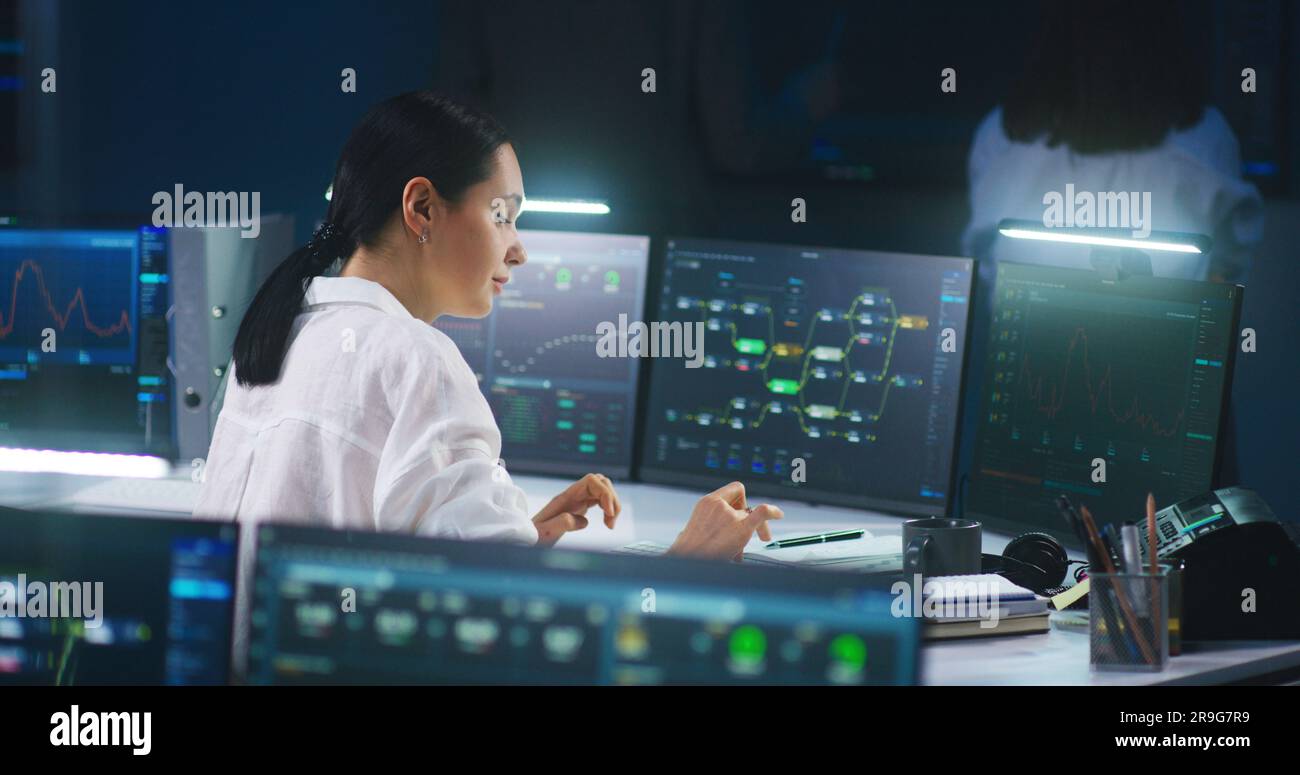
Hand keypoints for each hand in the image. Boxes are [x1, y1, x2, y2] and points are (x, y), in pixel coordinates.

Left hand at [532, 473, 621, 546]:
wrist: (526, 540)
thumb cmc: (533, 538)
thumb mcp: (545, 533)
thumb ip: (562, 524)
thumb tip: (583, 519)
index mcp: (565, 497)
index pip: (591, 480)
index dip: (604, 492)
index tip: (608, 513)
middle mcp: (573, 495)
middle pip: (601, 482)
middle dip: (612, 499)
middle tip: (611, 522)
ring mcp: (577, 501)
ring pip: (602, 490)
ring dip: (612, 504)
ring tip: (610, 524)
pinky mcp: (579, 509)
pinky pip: (599, 501)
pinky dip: (608, 510)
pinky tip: (607, 523)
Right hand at [666, 481, 782, 560]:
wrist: (687, 561)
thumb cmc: (690, 551)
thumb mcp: (696, 529)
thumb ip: (712, 523)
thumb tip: (722, 532)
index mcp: (707, 502)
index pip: (733, 491)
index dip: (740, 502)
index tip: (741, 515)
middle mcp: (719, 505)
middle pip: (744, 503)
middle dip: (749, 515)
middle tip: (752, 532)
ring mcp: (730, 516)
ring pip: (750, 515)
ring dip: (752, 529)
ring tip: (741, 549)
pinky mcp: (741, 529)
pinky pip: (762, 512)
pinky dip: (772, 512)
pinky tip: (779, 515)